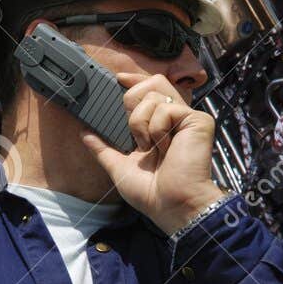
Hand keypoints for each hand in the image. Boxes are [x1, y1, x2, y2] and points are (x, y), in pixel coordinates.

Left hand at [81, 72, 226, 236]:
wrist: (171, 205)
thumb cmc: (151, 192)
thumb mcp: (120, 167)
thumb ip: (103, 148)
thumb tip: (85, 133)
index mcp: (159, 125)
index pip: (149, 90)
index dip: (134, 79)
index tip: (118, 78)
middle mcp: (174, 117)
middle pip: (152, 83)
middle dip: (133, 103)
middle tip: (135, 133)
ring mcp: (187, 117)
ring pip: (154, 95)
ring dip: (141, 124)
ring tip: (151, 147)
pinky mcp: (198, 120)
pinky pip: (166, 109)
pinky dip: (157, 130)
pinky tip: (164, 148)